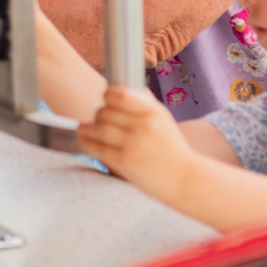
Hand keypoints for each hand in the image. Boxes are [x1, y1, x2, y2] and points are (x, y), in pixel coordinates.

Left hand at [78, 85, 194, 203]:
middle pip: (107, 113)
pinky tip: (84, 140)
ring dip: (88, 128)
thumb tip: (129, 87)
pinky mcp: (125, 162)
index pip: (121, 96)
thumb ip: (147, 104)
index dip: (108, 95)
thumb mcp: (164, 120)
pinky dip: (88, 142)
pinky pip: (99, 148)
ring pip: (99, 129)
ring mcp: (133, 144)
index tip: (104, 96)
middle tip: (96, 116)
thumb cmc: (172, 149)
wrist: (183, 178)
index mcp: (153, 113)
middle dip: (98, 113)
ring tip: (83, 127)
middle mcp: (143, 126)